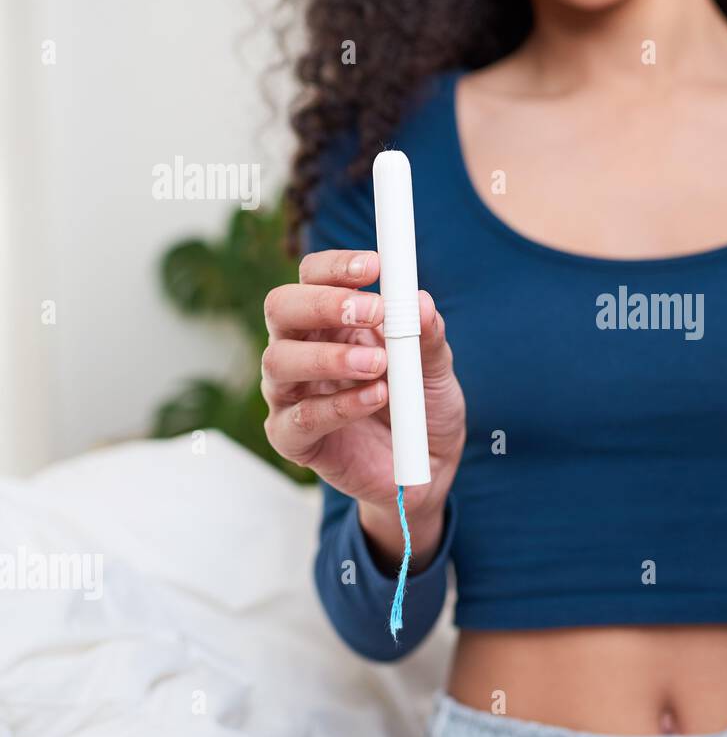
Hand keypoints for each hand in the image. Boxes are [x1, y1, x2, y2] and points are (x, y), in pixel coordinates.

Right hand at [262, 249, 465, 569]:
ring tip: (379, 363)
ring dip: (330, 356)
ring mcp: (292, 395)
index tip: (374, 265)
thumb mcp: (437, 369)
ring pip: (279, 361)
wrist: (425, 471)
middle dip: (324, 303)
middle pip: (282, 308)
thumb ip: (428, 335)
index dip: (336, 267)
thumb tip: (420, 300)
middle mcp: (303, 351)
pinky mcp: (294, 439)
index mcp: (333, 323)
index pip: (313, 278)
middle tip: (371, 310)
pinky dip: (339, 406)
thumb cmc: (423, 408)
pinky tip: (376, 397)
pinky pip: (300, 418)